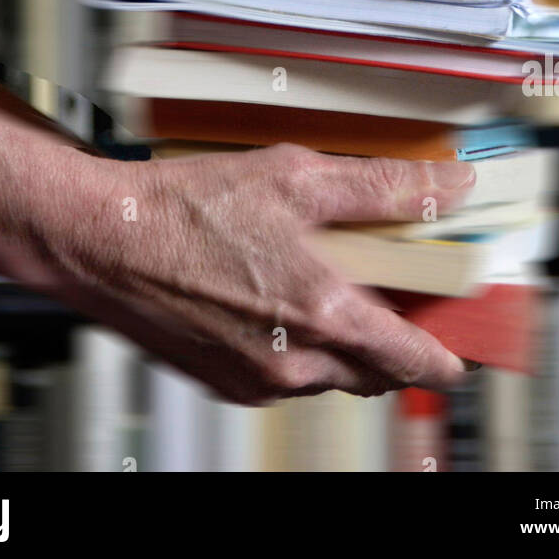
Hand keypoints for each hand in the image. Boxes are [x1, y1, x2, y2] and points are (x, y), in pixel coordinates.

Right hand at [44, 142, 475, 403]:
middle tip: (389, 290)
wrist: (101, 241)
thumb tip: (447, 186)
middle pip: (377, 372)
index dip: (446, 351)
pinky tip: (274, 294)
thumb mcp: (297, 177)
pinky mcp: (224, 381)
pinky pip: (284, 377)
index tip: (457, 337)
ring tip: (324, 281)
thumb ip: (383, 187)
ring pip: (329, 375)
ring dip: (341, 341)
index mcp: (325, 316)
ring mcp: (257, 379)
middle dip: (392, 338)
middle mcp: (295, 363)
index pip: (417, 361)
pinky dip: (295, 345)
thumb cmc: (186, 208)